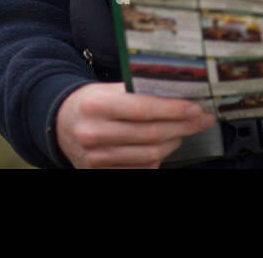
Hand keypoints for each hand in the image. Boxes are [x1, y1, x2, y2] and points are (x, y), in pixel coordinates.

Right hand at [56, 82, 214, 168]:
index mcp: (97, 106)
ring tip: (184, 131)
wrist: (62, 123)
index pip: (143, 109)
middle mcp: (94, 133)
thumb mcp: (110, 89)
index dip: (173, 110)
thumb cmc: (93, 102)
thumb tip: (180, 94)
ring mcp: (95, 157)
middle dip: (182, 127)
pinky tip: (165, 146)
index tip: (195, 108)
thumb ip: (139, 92)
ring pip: (148, 155)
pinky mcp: (99, 172)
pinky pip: (139, 169)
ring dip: (173, 142)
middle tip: (201, 120)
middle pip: (150, 135)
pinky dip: (157, 158)